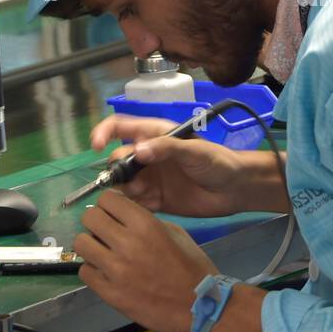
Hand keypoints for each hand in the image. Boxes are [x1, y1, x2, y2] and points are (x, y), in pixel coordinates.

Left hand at [74, 191, 218, 331]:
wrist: (199, 304)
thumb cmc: (192, 266)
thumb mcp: (175, 232)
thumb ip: (146, 221)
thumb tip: (122, 216)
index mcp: (145, 224)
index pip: (107, 199)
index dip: (109, 203)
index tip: (113, 211)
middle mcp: (126, 243)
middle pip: (89, 217)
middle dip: (96, 221)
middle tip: (105, 230)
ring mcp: (115, 270)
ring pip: (81, 243)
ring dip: (91, 244)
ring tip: (103, 251)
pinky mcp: (109, 293)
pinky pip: (84, 271)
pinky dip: (93, 269)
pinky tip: (106, 272)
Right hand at [88, 115, 245, 218]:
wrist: (235, 189)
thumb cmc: (217, 161)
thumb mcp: (194, 150)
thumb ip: (167, 148)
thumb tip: (137, 151)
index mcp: (154, 135)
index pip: (120, 127)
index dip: (104, 132)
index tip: (97, 145)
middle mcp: (147, 156)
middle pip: (117, 159)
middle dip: (117, 169)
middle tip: (133, 180)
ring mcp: (150, 178)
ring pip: (122, 183)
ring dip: (124, 189)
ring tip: (142, 193)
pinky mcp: (154, 200)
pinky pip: (134, 203)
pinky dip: (134, 205)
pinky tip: (149, 205)